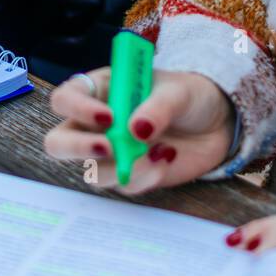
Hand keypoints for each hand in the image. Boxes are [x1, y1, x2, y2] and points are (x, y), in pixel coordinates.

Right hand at [45, 65, 235, 193]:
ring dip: (124, 166)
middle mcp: (96, 123)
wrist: (217, 123)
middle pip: (58, 143)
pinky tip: (168, 157)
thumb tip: (136, 130)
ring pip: (91, 172)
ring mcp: (110, 152)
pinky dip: (146, 176)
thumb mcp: (178, 92)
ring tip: (160, 150)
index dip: (77, 109)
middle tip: (108, 147)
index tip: (108, 117)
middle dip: (77, 148)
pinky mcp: (129, 174)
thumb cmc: (190, 95)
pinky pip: (124, 185)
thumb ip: (157, 107)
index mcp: (99, 91)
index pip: (65, 99)